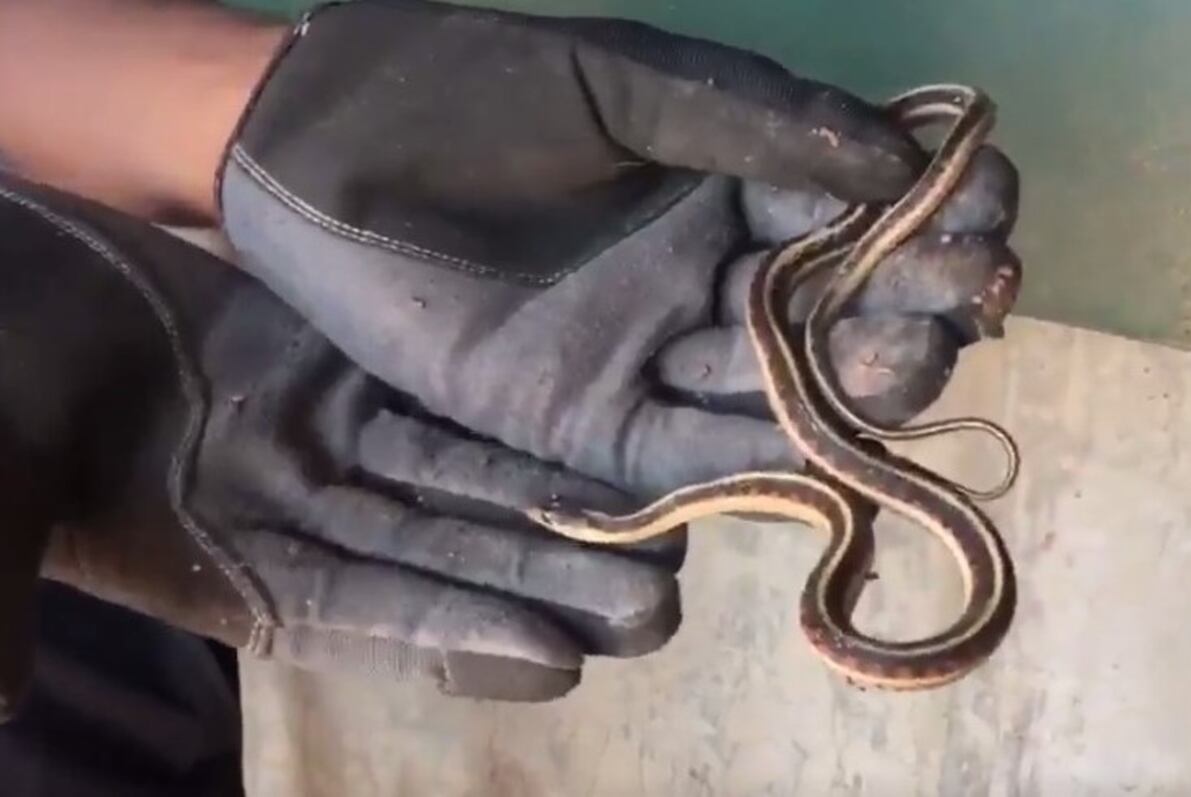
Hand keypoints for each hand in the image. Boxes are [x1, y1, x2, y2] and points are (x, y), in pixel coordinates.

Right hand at [0, 174, 681, 716]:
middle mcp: (297, 519)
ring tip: (659, 530)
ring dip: (552, 504)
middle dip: (543, 582)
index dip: (452, 638)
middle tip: (655, 608)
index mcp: (226, 574)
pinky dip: (506, 417)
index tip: (556, 655)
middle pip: (438, 558)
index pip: (357, 620)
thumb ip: (2, 579)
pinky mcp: (338, 369)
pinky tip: (589, 433)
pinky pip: (433, 397)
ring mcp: (323, 440)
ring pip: (457, 478)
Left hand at [218, 0, 1020, 499]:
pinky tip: (827, 457)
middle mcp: (702, 272)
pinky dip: (756, 462)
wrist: (315, 152)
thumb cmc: (462, 86)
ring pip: (778, 387)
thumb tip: (900, 159)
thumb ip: (751, 120)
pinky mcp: (587, 420)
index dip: (931, 213)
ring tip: (915, 366)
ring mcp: (650, 349)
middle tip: (968, 303)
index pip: (857, 207)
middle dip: (912, 305)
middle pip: (837, 309)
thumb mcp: (621, 81)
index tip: (989, 217)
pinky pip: (688, 454)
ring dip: (854, 386)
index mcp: (721, 177)